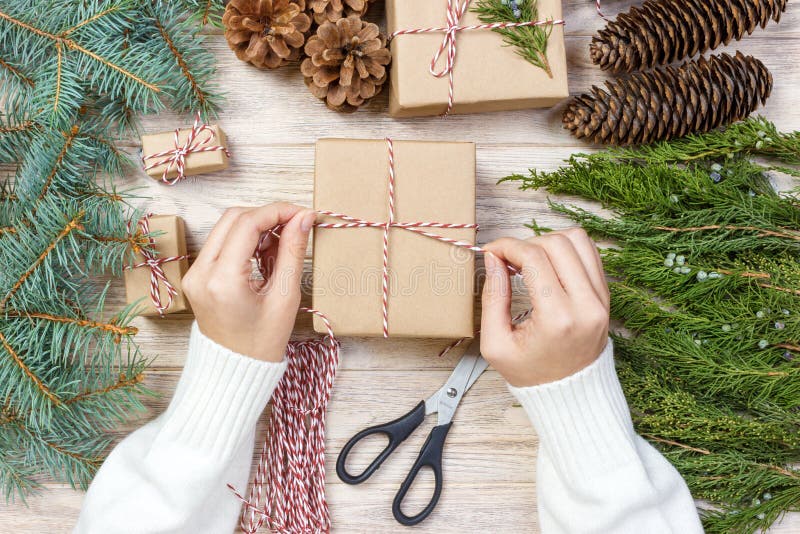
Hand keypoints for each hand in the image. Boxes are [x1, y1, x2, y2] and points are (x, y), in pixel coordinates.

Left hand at [181, 203, 315, 361]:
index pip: (248, 223)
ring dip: (256, 226)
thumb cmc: (262, 343)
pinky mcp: (196, 275)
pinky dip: (245, 240)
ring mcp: (194, 273)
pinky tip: (265, 256)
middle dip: (268, 216)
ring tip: (281, 247)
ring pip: (226, 227)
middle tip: (295, 226)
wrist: (235, 371)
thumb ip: (293, 252)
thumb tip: (304, 218)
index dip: (278, 211)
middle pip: (234, 218)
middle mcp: (200, 272)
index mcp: (222, 280)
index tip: (302, 214)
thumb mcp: (285, 297)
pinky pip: (221, 242)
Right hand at [480, 228, 609, 386]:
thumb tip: (494, 259)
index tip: (491, 252)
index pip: (534, 258)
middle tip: (508, 259)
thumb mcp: (496, 344)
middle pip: (556, 243)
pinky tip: (549, 265)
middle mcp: (585, 304)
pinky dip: (567, 249)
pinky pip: (590, 253)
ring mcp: (601, 298)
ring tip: (530, 260)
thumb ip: (492, 297)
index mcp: (557, 318)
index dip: (507, 246)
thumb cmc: (531, 373)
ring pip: (577, 240)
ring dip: (548, 241)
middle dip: (526, 243)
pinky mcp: (606, 295)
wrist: (571, 394)